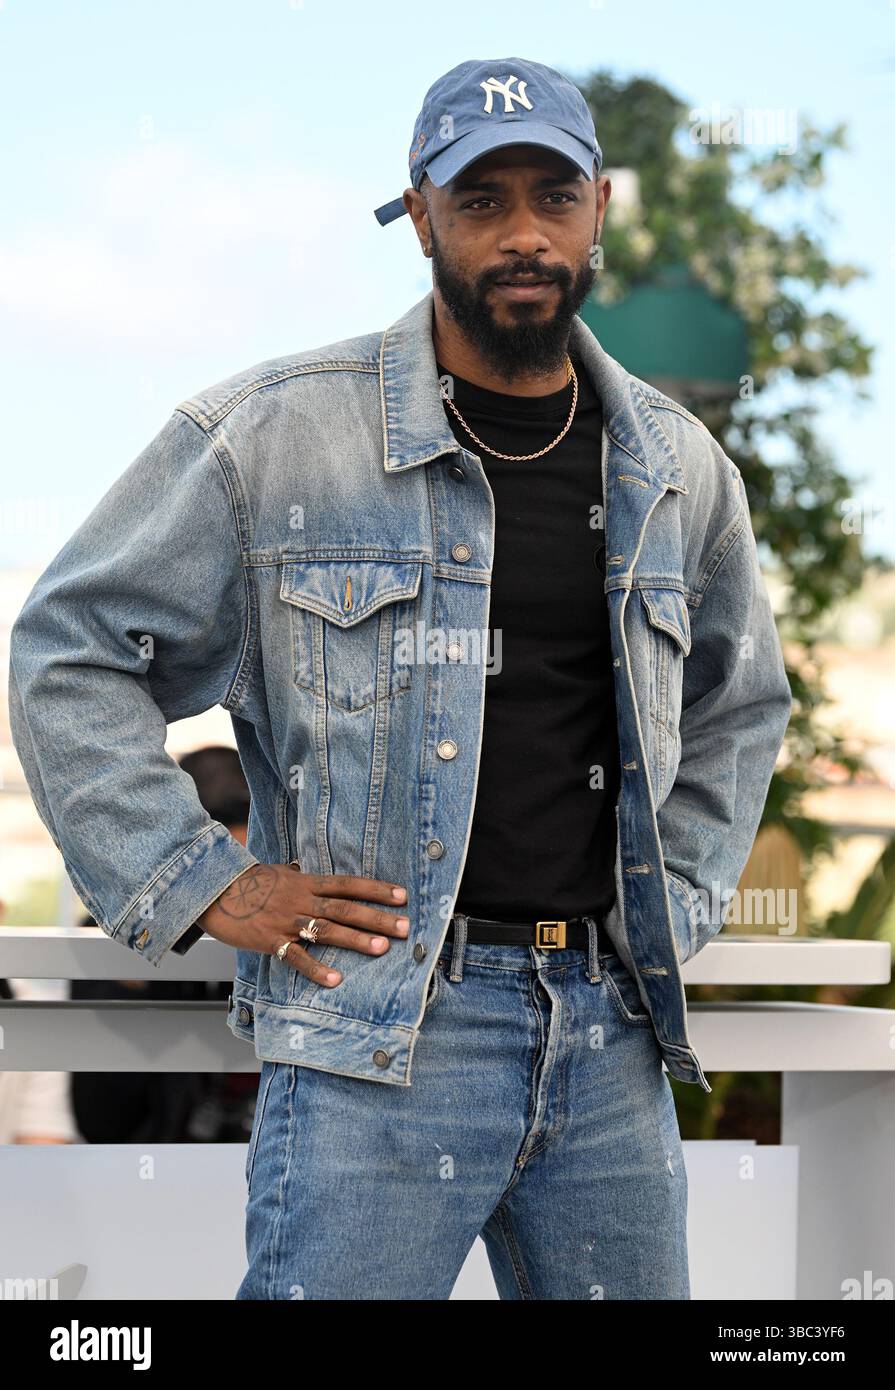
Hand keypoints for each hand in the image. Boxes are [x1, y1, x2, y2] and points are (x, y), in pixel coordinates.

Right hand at [197, 863, 409, 987]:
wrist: (213, 890)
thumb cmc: (248, 882)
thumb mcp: (280, 873)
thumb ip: (300, 878)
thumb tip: (313, 875)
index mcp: (306, 882)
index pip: (348, 884)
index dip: (376, 889)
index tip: (402, 896)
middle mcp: (301, 900)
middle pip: (345, 908)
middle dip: (376, 917)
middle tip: (403, 927)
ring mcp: (287, 920)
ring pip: (327, 930)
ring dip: (355, 939)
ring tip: (381, 948)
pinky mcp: (271, 940)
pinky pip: (297, 957)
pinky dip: (316, 969)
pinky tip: (336, 980)